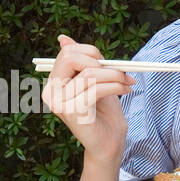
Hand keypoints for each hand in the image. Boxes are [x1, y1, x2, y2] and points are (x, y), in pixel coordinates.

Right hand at [40, 34, 134, 164]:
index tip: (107, 62)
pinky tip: (126, 90)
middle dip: (99, 60)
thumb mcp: (94, 80)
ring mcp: (59, 103)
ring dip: (114, 75)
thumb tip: (62, 38)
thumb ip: (80, 61)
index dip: (90, 52)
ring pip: (89, 74)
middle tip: (118, 70)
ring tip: (128, 82)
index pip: (66, 53)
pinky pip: (96, 88)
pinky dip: (115, 86)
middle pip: (70, 57)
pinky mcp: (73, 112)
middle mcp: (51, 93)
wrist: (109, 142)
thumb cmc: (103, 112)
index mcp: (53, 83)